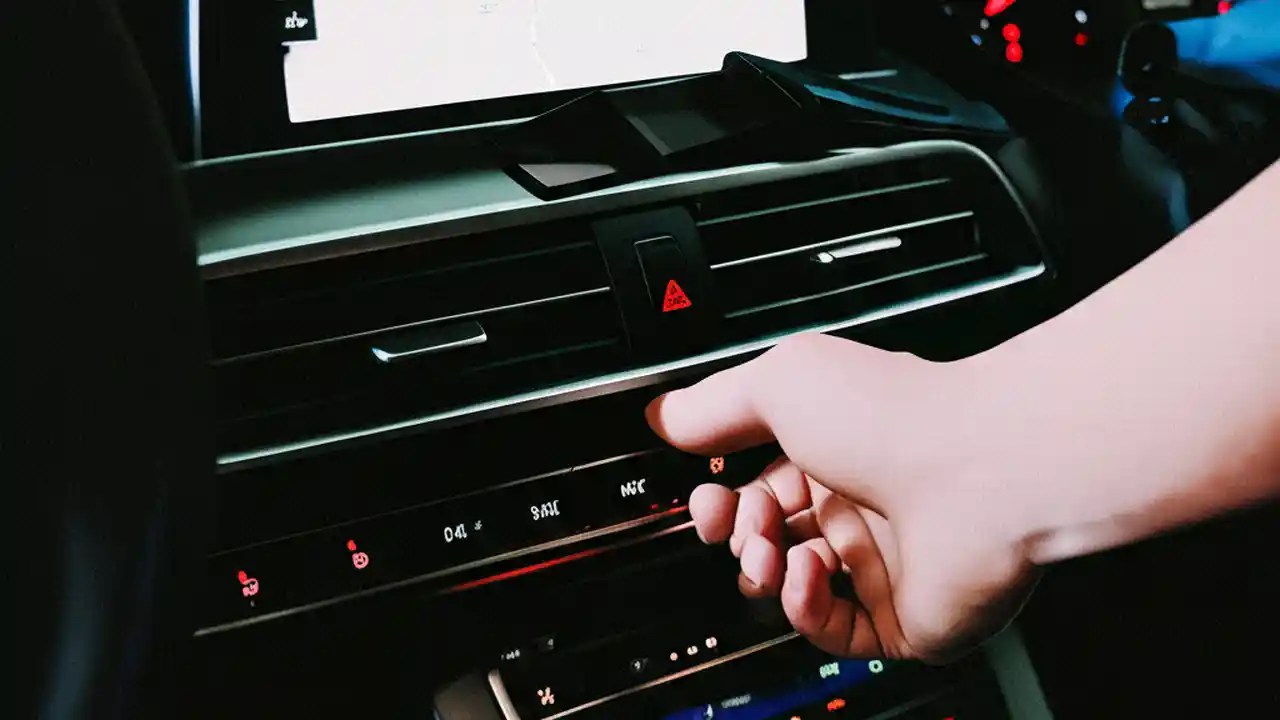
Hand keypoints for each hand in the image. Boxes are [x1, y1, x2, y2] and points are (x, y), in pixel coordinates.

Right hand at [646, 334, 1039, 662]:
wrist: (982, 471)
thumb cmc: (897, 415)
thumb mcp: (780, 380)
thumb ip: (714, 403)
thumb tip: (663, 416)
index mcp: (833, 445)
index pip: (757, 484)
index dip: (722, 497)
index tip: (704, 497)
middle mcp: (860, 502)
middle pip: (770, 538)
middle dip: (737, 535)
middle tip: (736, 525)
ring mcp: (883, 561)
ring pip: (793, 586)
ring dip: (763, 571)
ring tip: (770, 552)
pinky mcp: (902, 615)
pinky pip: (833, 628)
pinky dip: (803, 607)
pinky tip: (805, 576)